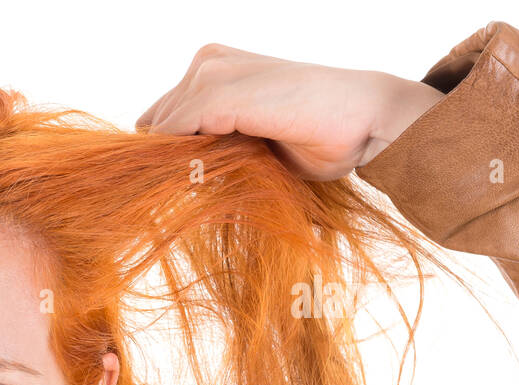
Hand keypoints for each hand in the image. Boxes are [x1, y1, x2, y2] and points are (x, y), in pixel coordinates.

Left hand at [135, 43, 445, 179]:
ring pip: (161, 131)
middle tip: (195, 188)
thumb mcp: (247, 141)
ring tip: (208, 186)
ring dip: (176, 164)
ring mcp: (212, 73)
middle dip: (166, 159)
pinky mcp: (219, 92)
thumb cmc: (313, 137)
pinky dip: (181, 160)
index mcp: (213, 66)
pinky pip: (173, 133)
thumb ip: (208, 145)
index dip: (165, 155)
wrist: (364, 121)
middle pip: (154, 125)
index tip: (178, 185)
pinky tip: (207, 177)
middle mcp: (207, 62)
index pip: (160, 118)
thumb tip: (165, 173)